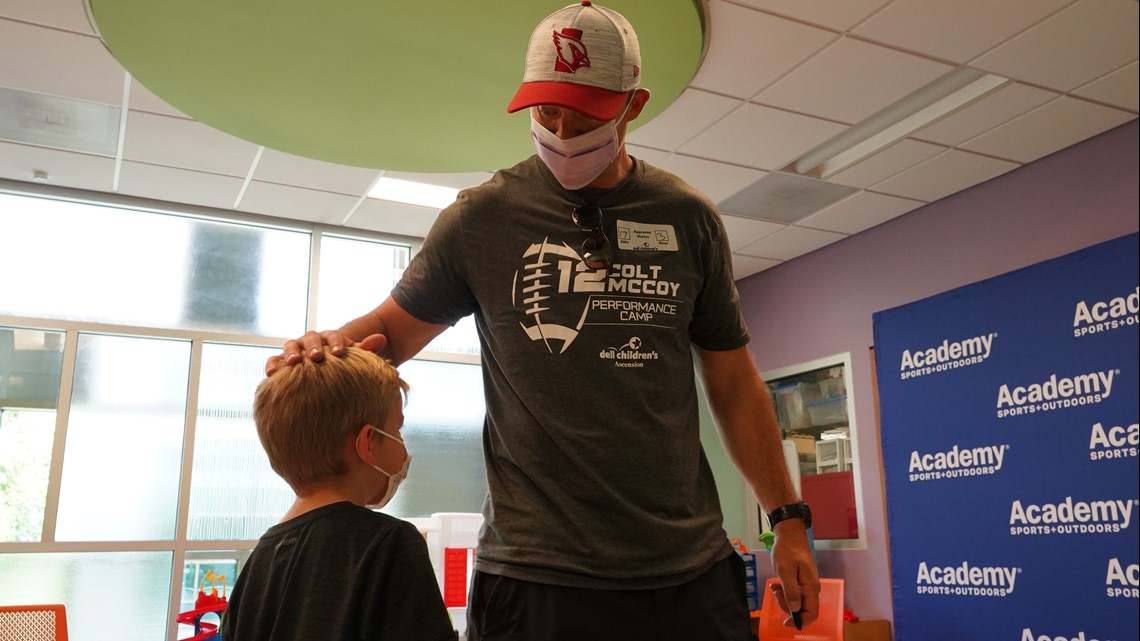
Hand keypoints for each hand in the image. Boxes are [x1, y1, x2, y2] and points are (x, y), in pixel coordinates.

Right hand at [264, 330, 387, 375]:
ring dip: (291, 353)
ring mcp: (295, 350)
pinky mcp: (281, 362)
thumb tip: (382, 338)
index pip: (333, 336)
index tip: (339, 354)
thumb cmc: (341, 367)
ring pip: (290, 346)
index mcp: (330, 338)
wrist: (325, 378)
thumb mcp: (354, 359)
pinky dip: (272, 364)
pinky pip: (274, 360)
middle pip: (310, 338)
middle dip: (313, 347)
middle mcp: (311, 341)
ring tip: (293, 363)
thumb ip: (366, 350)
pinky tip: (271, 373)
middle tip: (317, 357)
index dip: (336, 343)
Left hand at [768, 521, 820, 627]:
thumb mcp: (785, 570)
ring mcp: (807, 585)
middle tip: (775, 592)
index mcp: (811, 586)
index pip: (812, 613)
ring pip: (797, 602)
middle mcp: (812, 588)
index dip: (801, 621)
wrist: (790, 534)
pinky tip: (776, 583)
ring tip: (774, 585)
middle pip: (803, 609)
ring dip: (784, 598)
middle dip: (787, 606)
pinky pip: (794, 593)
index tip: (787, 623)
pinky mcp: (802, 581)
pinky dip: (784, 592)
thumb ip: (790, 590)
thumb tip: (795, 609)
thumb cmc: (787, 549)